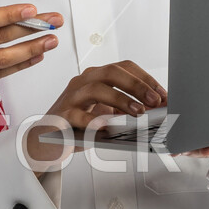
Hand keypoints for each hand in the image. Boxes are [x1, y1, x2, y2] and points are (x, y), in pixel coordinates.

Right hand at [23, 60, 166, 171]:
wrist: (46, 141)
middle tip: (154, 101)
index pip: (124, 67)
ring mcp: (71, 97)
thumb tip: (156, 109)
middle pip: (111, 73)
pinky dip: (94, 121)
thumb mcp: (105, 113)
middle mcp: (83, 82)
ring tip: (137, 112)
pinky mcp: (62, 115)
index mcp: (96, 77)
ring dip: (121, 99)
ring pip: (96, 89)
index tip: (162, 94)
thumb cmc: (78, 125)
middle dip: (137, 85)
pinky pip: (78, 115)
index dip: (146, 78)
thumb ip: (125, 108)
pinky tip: (108, 127)